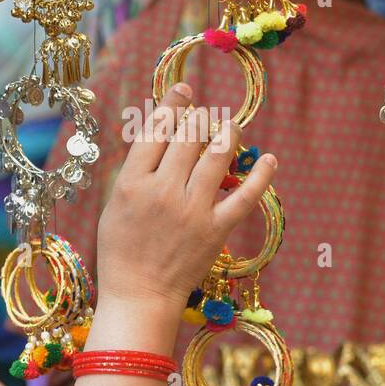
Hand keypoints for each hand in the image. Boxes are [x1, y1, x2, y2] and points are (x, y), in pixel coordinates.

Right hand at [95, 83, 276, 317]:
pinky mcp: (216, 230)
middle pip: (188, 136)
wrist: (139, 294)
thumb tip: (160, 135)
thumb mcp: (115, 204)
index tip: (185, 91)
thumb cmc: (121, 250)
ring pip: (217, 155)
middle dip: (200, 117)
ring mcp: (192, 210)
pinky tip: (269, 160)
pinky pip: (244, 197)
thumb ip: (136, 171)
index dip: (173, 104)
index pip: (156, 129)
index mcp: (132, 182)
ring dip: (228, 133)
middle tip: (205, 115)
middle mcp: (163, 191)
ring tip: (231, 128)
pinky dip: (260, 176)